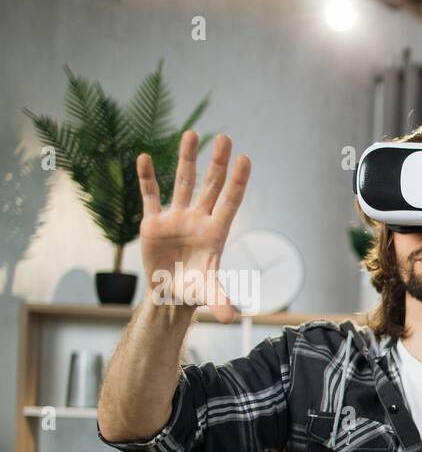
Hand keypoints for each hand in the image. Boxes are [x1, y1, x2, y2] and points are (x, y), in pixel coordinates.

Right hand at [137, 130, 249, 320]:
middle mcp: (197, 220)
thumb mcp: (207, 294)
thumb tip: (231, 317)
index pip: (230, 201)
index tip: (245, 157)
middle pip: (210, 185)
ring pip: (183, 182)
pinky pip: (150, 195)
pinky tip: (146, 157)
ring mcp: (176, 218)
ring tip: (191, 134)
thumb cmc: (193, 292)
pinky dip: (148, 177)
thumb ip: (219, 301)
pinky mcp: (153, 222)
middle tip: (224, 137)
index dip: (238, 181)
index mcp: (215, 232)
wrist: (169, 295)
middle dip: (217, 163)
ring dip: (186, 159)